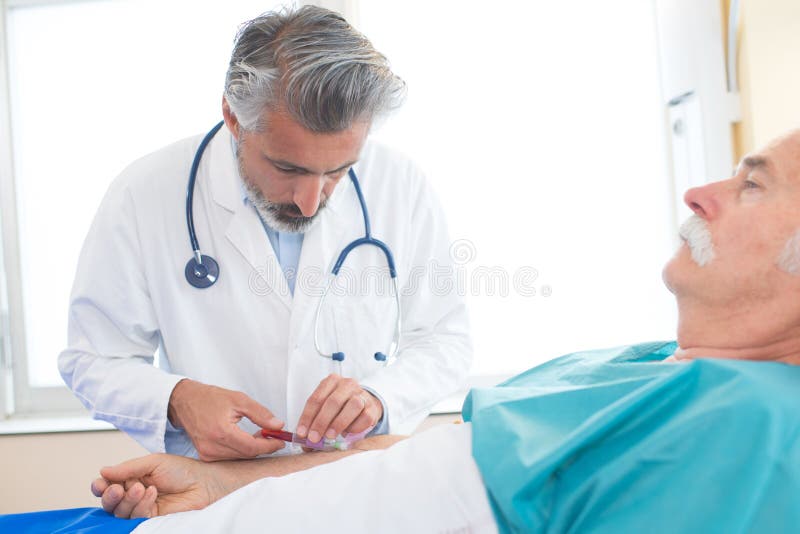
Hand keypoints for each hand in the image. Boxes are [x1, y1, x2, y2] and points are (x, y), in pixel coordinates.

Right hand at [90, 454, 225, 517]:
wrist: (204, 483)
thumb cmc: (183, 470)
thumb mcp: (154, 462)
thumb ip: (129, 468)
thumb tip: (103, 471)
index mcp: (133, 478)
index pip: (109, 485)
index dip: (101, 485)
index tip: (100, 483)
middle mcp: (134, 494)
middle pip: (110, 501)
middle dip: (109, 495)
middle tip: (116, 489)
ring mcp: (142, 508)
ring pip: (120, 511)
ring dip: (127, 499)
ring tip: (141, 487)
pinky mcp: (151, 519)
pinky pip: (136, 516)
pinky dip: (141, 504)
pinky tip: (152, 493)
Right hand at [168, 379, 284, 460]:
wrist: (185, 401)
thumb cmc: (210, 398)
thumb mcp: (239, 399)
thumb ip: (260, 414)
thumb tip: (278, 426)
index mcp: (221, 432)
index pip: (252, 447)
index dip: (269, 446)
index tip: (281, 441)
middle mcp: (212, 447)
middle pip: (247, 454)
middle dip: (263, 446)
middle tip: (273, 435)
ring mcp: (207, 454)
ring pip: (239, 457)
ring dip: (252, 448)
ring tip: (260, 434)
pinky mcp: (205, 456)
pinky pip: (230, 457)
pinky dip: (241, 450)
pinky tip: (245, 439)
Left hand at [296, 374, 382, 443]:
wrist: (364, 405)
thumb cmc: (340, 408)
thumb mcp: (325, 409)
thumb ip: (315, 422)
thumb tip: (305, 444)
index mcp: (331, 381)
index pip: (316, 399)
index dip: (307, 417)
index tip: (302, 433)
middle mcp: (347, 384)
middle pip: (333, 402)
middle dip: (321, 422)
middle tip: (314, 438)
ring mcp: (361, 394)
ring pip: (352, 406)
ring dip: (338, 423)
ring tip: (330, 436)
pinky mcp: (372, 407)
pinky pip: (364, 417)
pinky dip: (354, 427)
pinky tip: (347, 433)